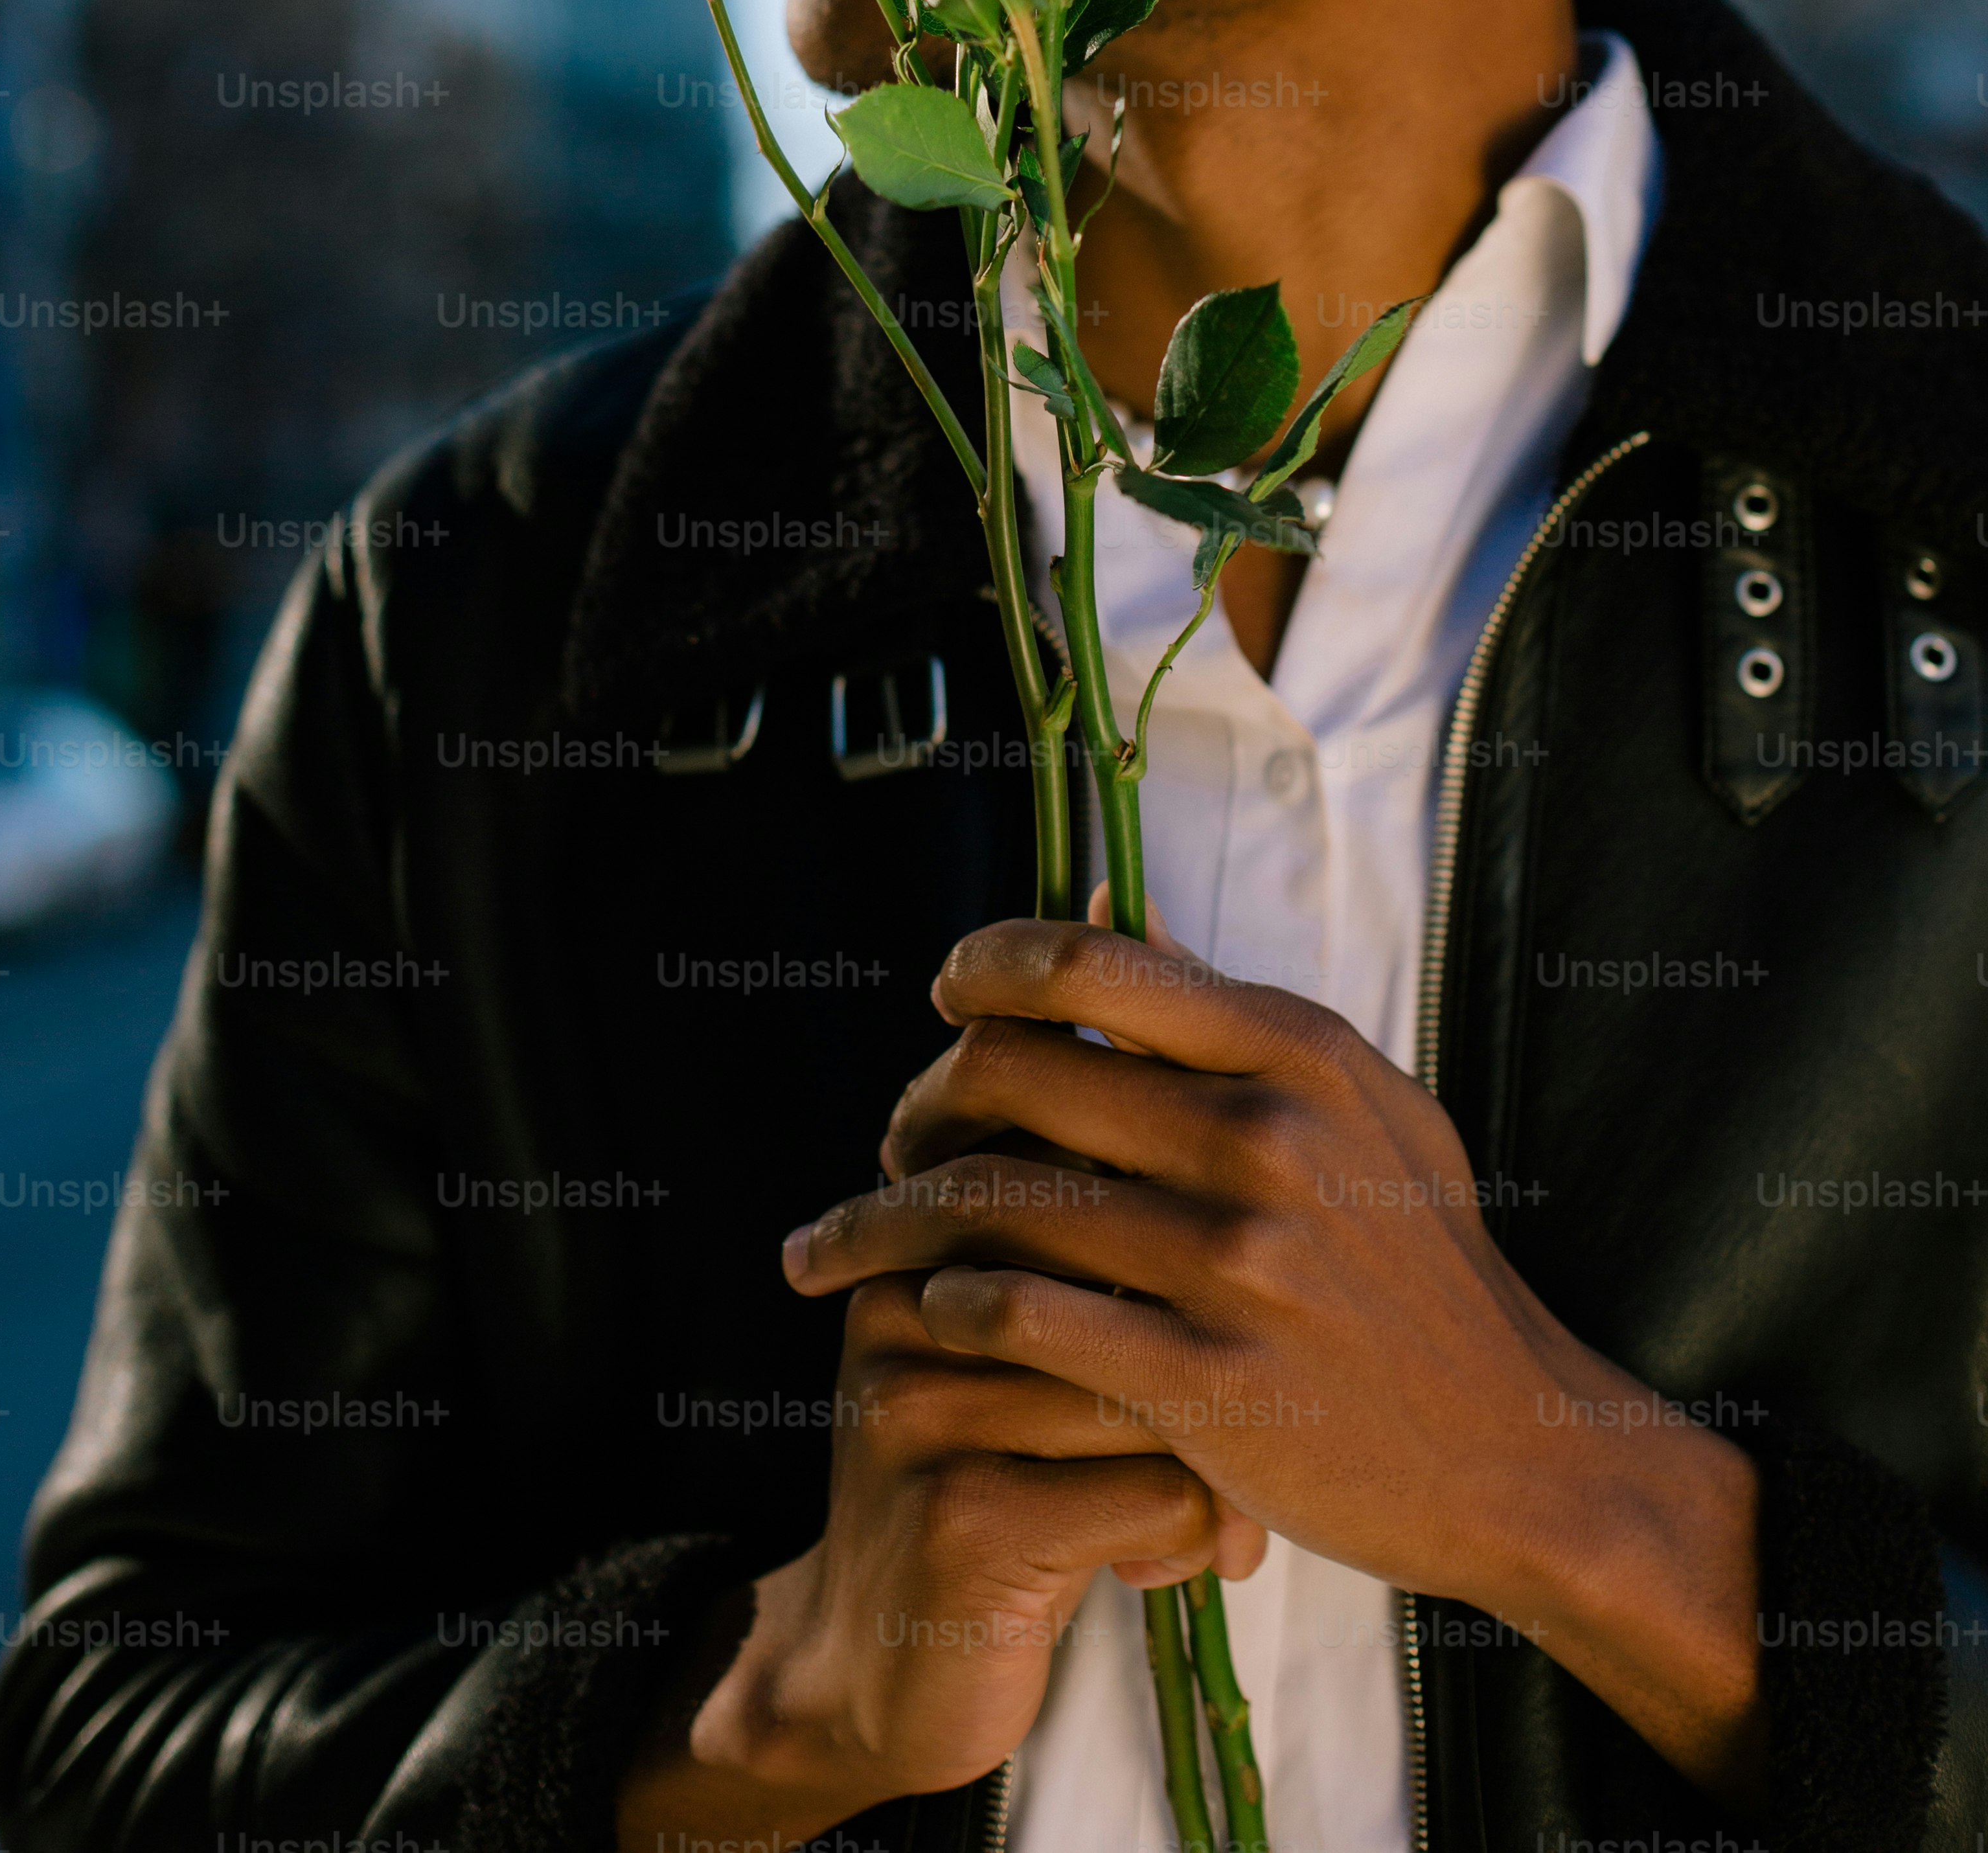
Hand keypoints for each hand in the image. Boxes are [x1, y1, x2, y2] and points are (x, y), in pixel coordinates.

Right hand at [616, 1264, 1264, 1852]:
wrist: (871, 1676)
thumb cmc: (995, 1497)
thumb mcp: (1022, 1372)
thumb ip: (1095, 1283)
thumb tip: (1264, 1227)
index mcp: (924, 1248)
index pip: (1102, 1200)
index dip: (1187, 1283)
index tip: (1212, 1361)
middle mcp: (911, 1308)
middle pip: (1140, 1290)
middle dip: (1224, 1379)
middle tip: (1247, 1457)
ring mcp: (923, 1412)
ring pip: (1161, 1392)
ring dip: (1217, 1473)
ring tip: (1192, 1523)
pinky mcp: (959, 1521)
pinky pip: (1156, 1494)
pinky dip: (1191, 1542)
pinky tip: (1147, 1573)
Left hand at [782, 914, 1765, 1807]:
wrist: (1514, 1448)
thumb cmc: (1422, 1264)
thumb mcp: (1365, 1103)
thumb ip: (1235, 1008)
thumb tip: (1119, 903)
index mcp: (1295, 1052)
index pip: (1090, 965)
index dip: (990, 966)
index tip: (947, 994)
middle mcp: (1260, 1138)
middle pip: (1018, 1073)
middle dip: (921, 1101)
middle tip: (888, 1137)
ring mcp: (1235, 1262)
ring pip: (1002, 1202)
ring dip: (893, 1220)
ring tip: (837, 1246)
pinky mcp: (1207, 1381)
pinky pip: (1028, 1319)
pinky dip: (957, 1307)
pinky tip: (931, 1311)